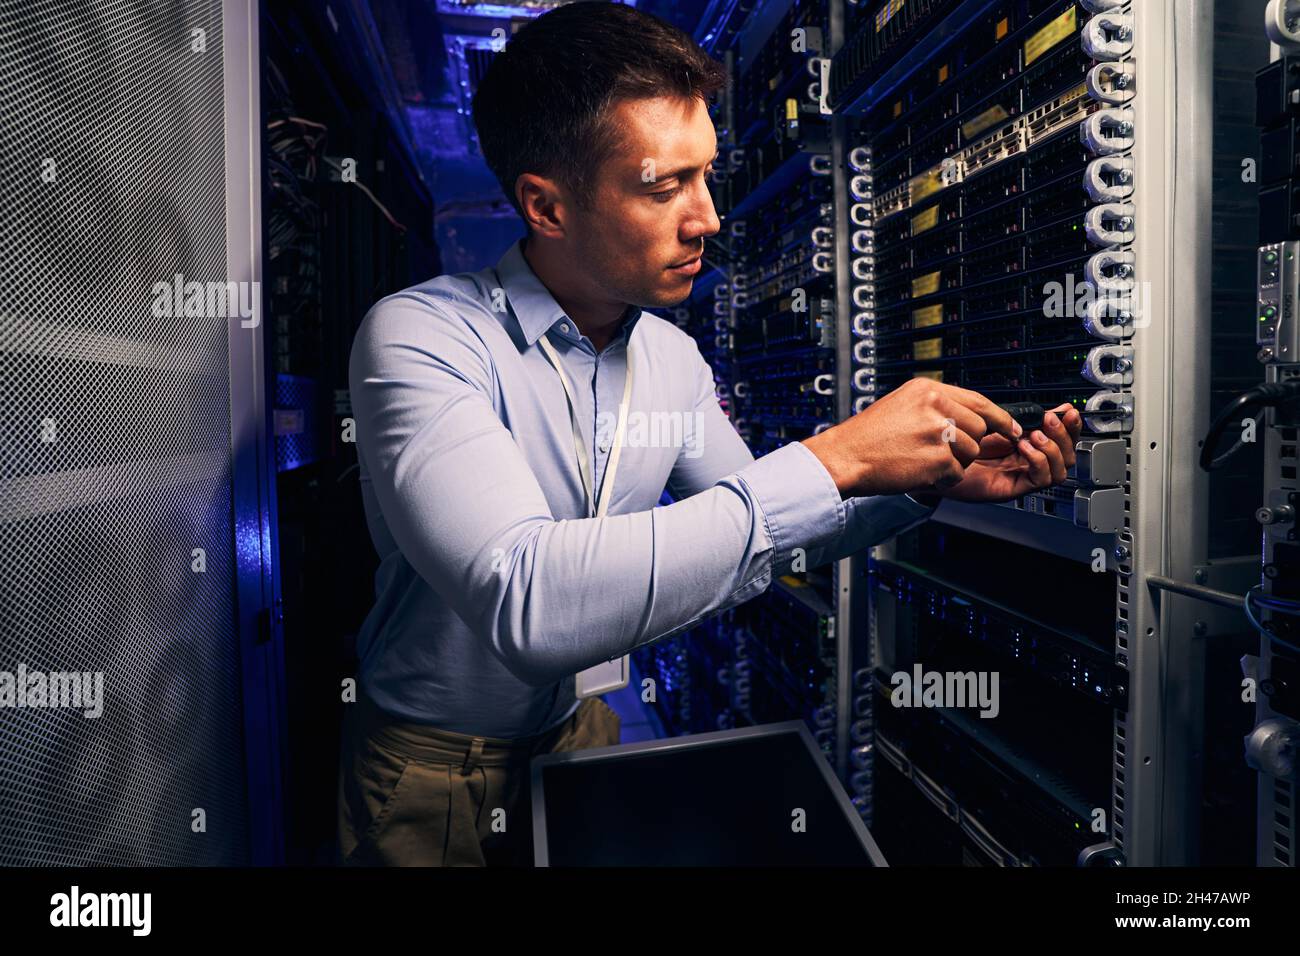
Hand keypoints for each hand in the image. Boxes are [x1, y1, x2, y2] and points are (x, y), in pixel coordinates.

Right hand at [802, 378, 1021, 497]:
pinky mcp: (937, 460)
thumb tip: (967, 414)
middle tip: (941, 451)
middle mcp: (935, 407)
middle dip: (966, 444)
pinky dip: (941, 478)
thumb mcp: (902, 404)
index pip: (978, 401)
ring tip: (922, 460)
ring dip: (952, 462)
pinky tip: (918, 470)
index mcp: (927, 390)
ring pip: (970, 452)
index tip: (1012, 429)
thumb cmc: (868, 436)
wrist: (845, 457)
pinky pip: (957, 473)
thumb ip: (935, 405)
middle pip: (978, 429)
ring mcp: (938, 434)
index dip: (999, 417)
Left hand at [926, 404, 1082, 502]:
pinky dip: (1038, 461)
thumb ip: (1018, 415)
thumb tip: (1048, 407)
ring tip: (1034, 436)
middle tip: (1051, 421)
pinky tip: (1024, 449)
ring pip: (1059, 470)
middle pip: (1066, 454)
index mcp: (1023, 443)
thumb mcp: (990, 420)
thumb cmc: (955, 439)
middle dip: (1064, 435)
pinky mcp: (1011, 487)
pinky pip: (1039, 479)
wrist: (932, 456)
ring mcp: (1019, 475)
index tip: (1066, 411)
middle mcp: (1025, 460)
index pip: (1059, 438)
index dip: (1068, 425)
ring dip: (1052, 449)